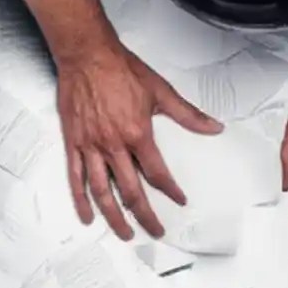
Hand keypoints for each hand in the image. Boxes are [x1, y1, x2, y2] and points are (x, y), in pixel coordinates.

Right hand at [57, 43, 222, 239]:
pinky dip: (81, 200)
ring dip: (114, 217)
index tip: (179, 200)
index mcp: (137, 134)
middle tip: (155, 231)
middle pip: (131, 192)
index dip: (170, 191)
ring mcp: (92, 147)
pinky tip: (87, 216)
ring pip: (103, 192)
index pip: (157, 174)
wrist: (86, 54)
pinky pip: (76, 178)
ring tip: (124, 234)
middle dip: (145, 216)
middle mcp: (114, 146)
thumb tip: (213, 127)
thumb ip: (188, 115)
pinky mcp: (74, 144)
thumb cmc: (120, 69)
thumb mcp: (160, 91)